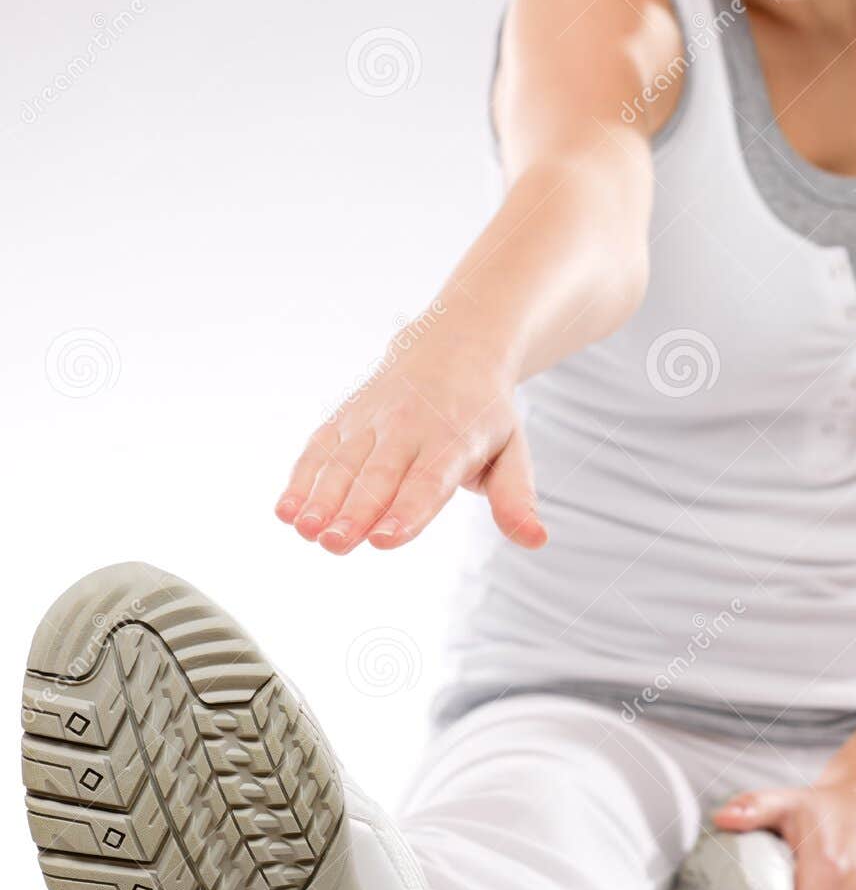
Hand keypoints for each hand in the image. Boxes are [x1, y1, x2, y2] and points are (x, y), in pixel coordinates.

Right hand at [274, 327, 547, 555]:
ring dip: (321, 498)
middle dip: (355, 511)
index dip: (407, 511)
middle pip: (379, 475)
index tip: (385, 540)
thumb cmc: (484, 415)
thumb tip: (537, 540)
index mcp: (453, 440)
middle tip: (334, 544)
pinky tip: (285, 511)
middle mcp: (409, 427)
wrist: (455, 344)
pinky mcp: (346, 418)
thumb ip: (516, 498)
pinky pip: (320, 449)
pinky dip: (301, 478)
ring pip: (344, 463)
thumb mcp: (511, 450)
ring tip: (305, 531)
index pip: (429, 481)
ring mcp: (373, 420)